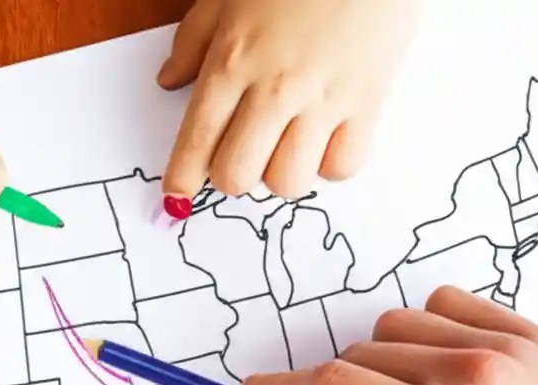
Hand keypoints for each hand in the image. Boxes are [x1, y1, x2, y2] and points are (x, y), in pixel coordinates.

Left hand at [157, 0, 418, 202]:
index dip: (182, 176)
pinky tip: (324, 140)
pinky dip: (329, 164)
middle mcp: (274, 88)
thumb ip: (193, 40)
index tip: (178, 191)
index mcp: (233, 60)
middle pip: (236, 176)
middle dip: (230, 176)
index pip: (196, 140)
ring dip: (280, 174)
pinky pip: (341, 167)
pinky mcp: (367, 103)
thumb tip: (170, 80)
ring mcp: (323, 99)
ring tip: (285, 147)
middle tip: (239, 155)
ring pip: (288, 181)